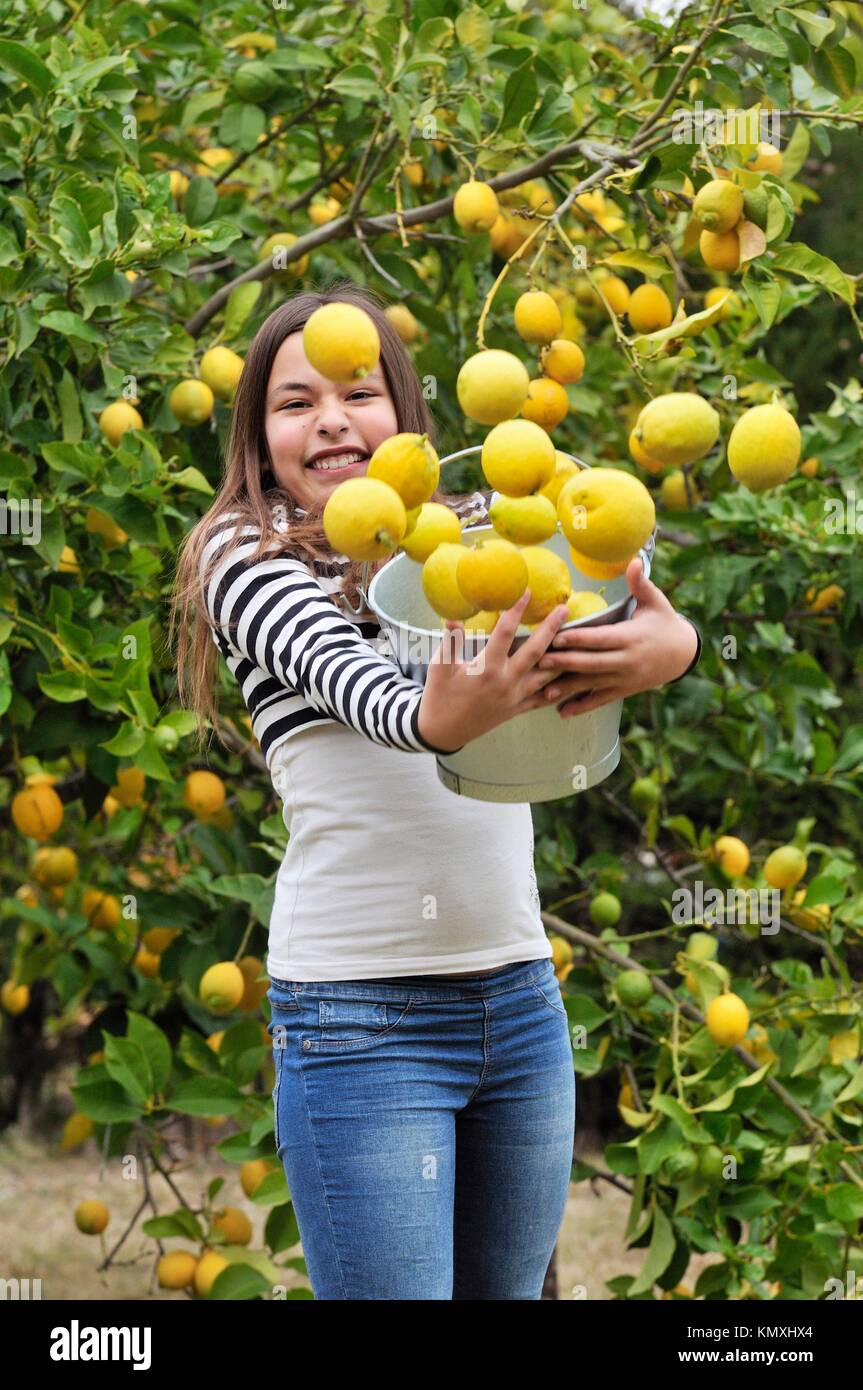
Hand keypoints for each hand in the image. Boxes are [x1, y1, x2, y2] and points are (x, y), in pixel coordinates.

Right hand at [418, 589, 570, 751]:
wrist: (443, 732)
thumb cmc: (439, 697)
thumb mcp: (439, 667)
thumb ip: (450, 642)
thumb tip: (452, 618)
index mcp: (486, 668)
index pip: (505, 633)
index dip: (516, 610)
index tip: (526, 592)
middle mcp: (506, 682)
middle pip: (536, 651)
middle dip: (551, 628)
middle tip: (564, 610)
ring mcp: (514, 698)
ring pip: (546, 675)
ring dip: (561, 656)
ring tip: (575, 639)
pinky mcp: (516, 709)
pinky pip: (542, 698)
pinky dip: (557, 686)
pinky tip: (569, 675)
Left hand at [533, 558, 698, 717]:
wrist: (683, 654)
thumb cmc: (664, 623)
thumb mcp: (656, 602)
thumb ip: (640, 583)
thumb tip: (633, 561)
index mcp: (631, 637)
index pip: (601, 639)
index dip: (578, 639)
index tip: (556, 637)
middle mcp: (627, 660)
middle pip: (592, 663)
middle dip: (565, 663)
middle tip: (540, 661)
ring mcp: (625, 678)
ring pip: (593, 684)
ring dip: (568, 688)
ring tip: (544, 691)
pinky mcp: (624, 690)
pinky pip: (601, 700)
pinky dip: (582, 707)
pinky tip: (563, 712)